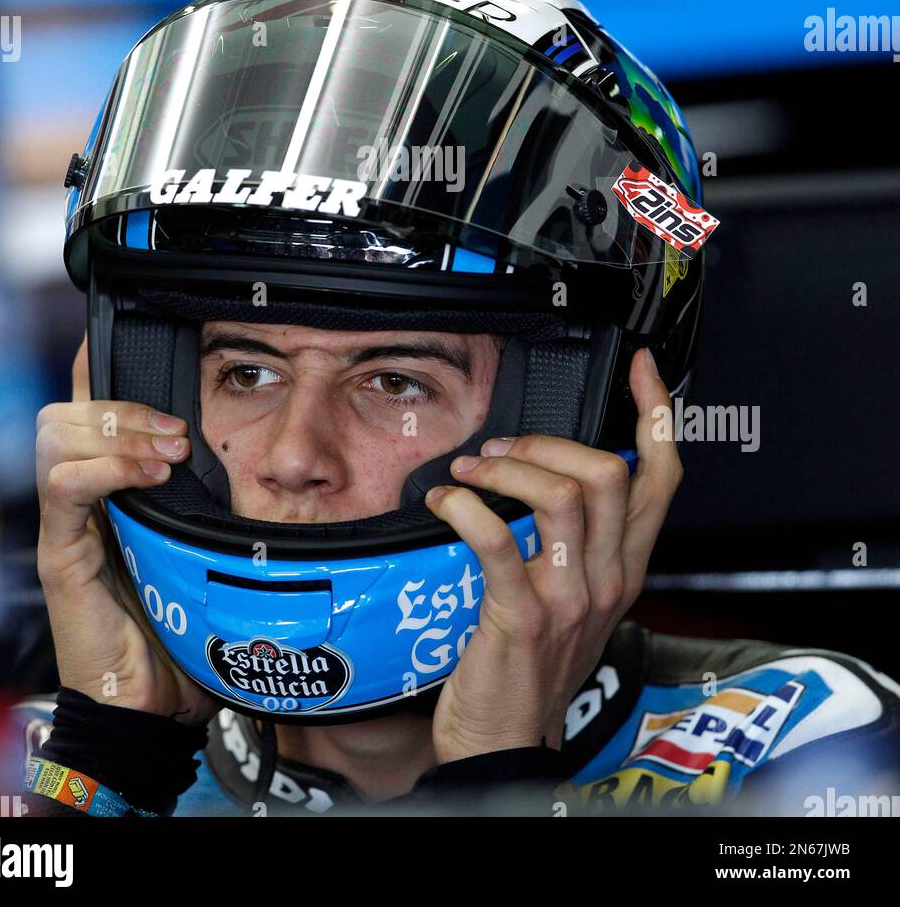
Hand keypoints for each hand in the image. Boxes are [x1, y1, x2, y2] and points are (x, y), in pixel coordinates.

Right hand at [36, 333, 222, 725]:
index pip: (88, 408)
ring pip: (57, 432)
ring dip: (121, 429)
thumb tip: (280, 461)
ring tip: (171, 454)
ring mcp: (66, 524)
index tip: (149, 353)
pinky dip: (108, 467)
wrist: (151, 708)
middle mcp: (80, 500)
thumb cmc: (182, 627)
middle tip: (180, 435)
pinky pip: (63, 485)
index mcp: (111, 490)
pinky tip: (151, 477)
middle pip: (67, 409)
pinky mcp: (61, 554)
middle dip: (127, 404)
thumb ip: (219, 503)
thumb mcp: (207, 545)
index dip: (103, 370)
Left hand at [425, 347, 679, 763]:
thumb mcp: (574, 597)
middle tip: (504, 447)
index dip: (657, 413)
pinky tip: (447, 501)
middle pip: (612, 472)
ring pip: (565, 495)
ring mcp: (570, 598)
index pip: (662, 476)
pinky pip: (499, 539)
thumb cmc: (531, 667)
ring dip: (509, 466)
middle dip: (551, 441)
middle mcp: (609, 578)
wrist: (506, 742)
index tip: (641, 368)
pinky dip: (467, 506)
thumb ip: (575, 539)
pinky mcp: (523, 616)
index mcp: (625, 567)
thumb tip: (547, 469)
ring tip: (473, 471)